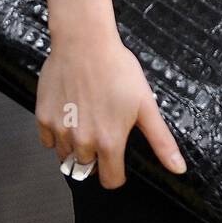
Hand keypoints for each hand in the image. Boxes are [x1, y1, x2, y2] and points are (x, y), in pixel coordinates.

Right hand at [36, 28, 186, 187]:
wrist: (85, 42)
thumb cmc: (117, 68)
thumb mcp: (146, 104)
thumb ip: (161, 141)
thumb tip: (178, 168)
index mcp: (108, 142)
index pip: (110, 180)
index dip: (117, 172)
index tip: (118, 158)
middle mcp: (81, 142)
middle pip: (87, 168)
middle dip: (96, 156)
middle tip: (102, 128)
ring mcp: (60, 131)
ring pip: (66, 156)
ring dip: (76, 146)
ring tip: (87, 119)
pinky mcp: (42, 119)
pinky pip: (47, 141)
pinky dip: (57, 133)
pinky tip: (70, 113)